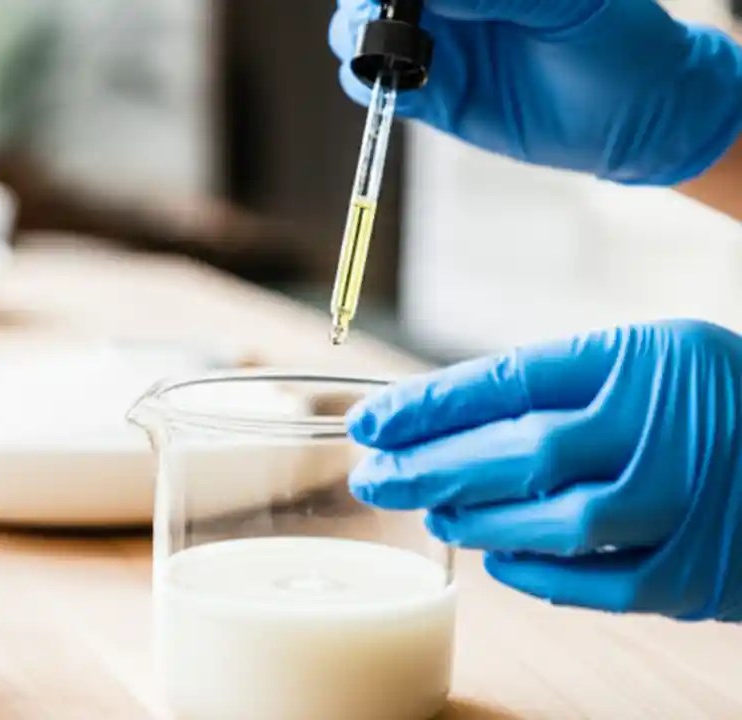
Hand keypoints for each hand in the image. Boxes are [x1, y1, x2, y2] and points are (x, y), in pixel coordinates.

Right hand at [328, 0, 741, 184]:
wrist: (637, 115)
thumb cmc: (617, 39)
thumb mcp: (565, 5)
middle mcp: (448, 6)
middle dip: (362, 2)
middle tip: (368, 10)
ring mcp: (435, 48)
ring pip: (361, 35)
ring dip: (354, 35)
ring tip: (374, 43)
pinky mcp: (432, 98)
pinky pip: (379, 89)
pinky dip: (367, 84)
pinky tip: (383, 83)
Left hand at [346, 320, 741, 619]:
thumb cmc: (712, 401)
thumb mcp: (646, 360)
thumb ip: (558, 386)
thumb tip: (439, 423)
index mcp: (642, 362)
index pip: (510, 380)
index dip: (429, 406)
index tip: (371, 421)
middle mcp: (661, 431)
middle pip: (520, 451)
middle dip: (430, 467)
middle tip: (373, 476)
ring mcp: (680, 505)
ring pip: (550, 520)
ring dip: (475, 519)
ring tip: (433, 511)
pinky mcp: (692, 571)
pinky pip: (594, 581)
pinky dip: (534, 571)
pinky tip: (495, 555)